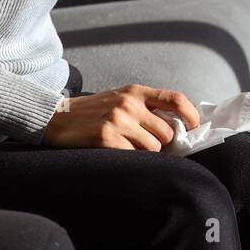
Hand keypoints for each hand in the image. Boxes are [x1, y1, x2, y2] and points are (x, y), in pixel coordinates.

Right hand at [41, 84, 201, 149]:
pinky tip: (114, 151)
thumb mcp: (121, 98)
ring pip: (153, 147)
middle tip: (144, 143)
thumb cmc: (93, 111)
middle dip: (160, 142)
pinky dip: (128, 158)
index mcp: (136, 91)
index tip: (194, 128)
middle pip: (167, 132)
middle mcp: (129, 103)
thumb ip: (147, 107)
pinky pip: (133, 156)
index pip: (176, 99)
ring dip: (144, 152)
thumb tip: (179, 125)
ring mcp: (117, 120)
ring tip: (125, 145)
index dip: (191, 115)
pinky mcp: (105, 138)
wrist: (55, 118)